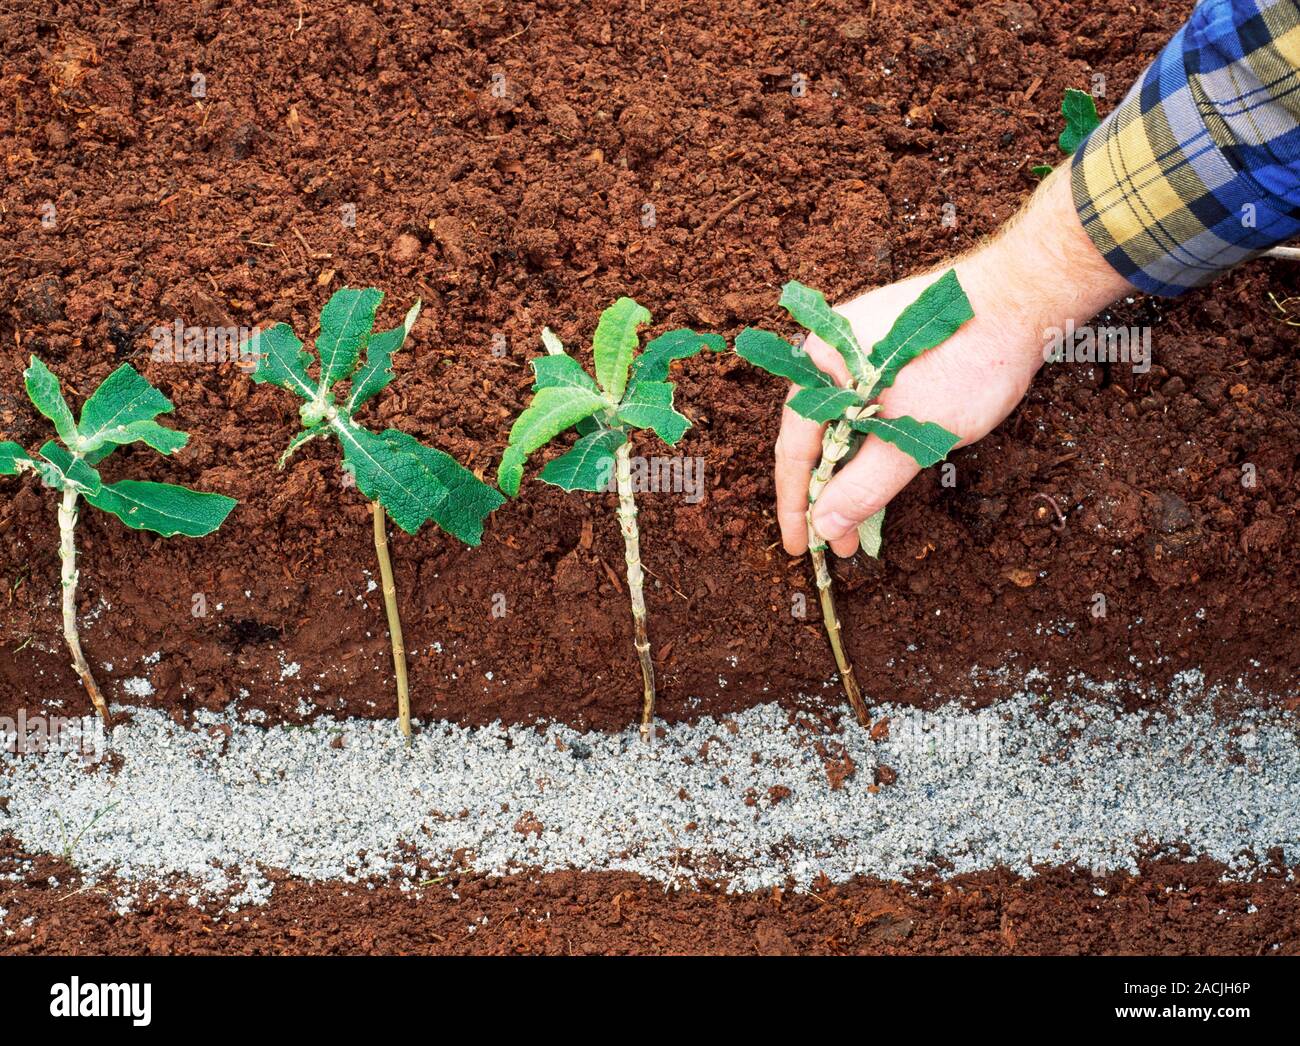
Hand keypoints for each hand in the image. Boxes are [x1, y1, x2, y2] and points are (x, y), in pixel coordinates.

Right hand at [774, 169, 1131, 557]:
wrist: (1024, 298)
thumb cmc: (968, 361)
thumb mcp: (911, 437)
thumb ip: (863, 487)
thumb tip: (826, 527)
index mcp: (820, 366)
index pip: (795, 451)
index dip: (797, 505)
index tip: (803, 548)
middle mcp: (829, 352)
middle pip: (815, 438)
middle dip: (827, 494)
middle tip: (840, 542)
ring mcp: (857, 345)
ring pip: (842, 422)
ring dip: (851, 470)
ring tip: (863, 513)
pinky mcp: (887, 346)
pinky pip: (864, 403)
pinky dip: (870, 440)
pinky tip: (882, 466)